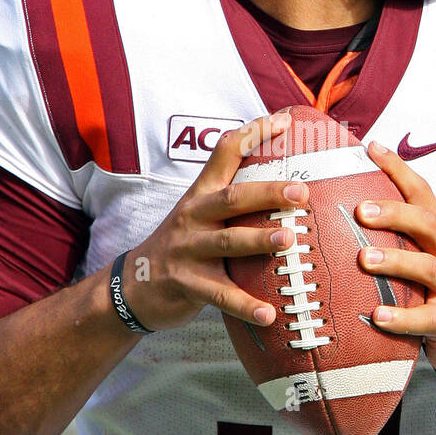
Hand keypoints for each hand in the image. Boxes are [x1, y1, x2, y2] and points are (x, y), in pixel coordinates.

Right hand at [120, 113, 307, 331]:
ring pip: (226, 242)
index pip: (225, 152)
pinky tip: (269, 314)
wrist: (134, 284)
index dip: (254, 133)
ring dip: (259, 240)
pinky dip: (245, 305)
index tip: (285, 120)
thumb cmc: (183, 244)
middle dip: (267, 193)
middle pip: (232, 198)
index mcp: (201, 194)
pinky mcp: (186, 284)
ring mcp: (187, 250)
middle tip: (301, 192)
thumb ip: (233, 198)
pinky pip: (220, 296)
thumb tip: (287, 181)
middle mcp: (193, 216)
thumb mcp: (200, 212)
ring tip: (289, 241)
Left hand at [355, 141, 435, 377]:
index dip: (399, 169)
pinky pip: (427, 319)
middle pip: (428, 224)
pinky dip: (402, 317)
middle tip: (360, 211)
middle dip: (396, 214)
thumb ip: (392, 234)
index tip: (371, 148)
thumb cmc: (433, 288)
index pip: (422, 193)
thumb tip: (342, 207)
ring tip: (365, 259)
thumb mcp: (419, 255)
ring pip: (430, 269)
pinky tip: (378, 315)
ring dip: (397, 261)